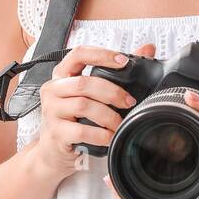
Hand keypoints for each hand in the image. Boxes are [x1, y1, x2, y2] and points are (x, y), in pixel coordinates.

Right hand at [31, 42, 156, 180]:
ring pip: (83, 106)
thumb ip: (117, 71)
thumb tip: (147, 48)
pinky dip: (101, 135)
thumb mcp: (91, 93)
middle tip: (129, 102)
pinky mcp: (55, 132)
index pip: (79, 54)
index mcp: (62, 74)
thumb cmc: (75, 117)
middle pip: (84, 83)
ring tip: (120, 123)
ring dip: (108, 116)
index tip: (124, 61)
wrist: (54, 149)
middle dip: (112, 92)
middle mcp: (53, 89)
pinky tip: (110, 137)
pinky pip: (82, 131)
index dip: (102, 55)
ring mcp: (51, 111)